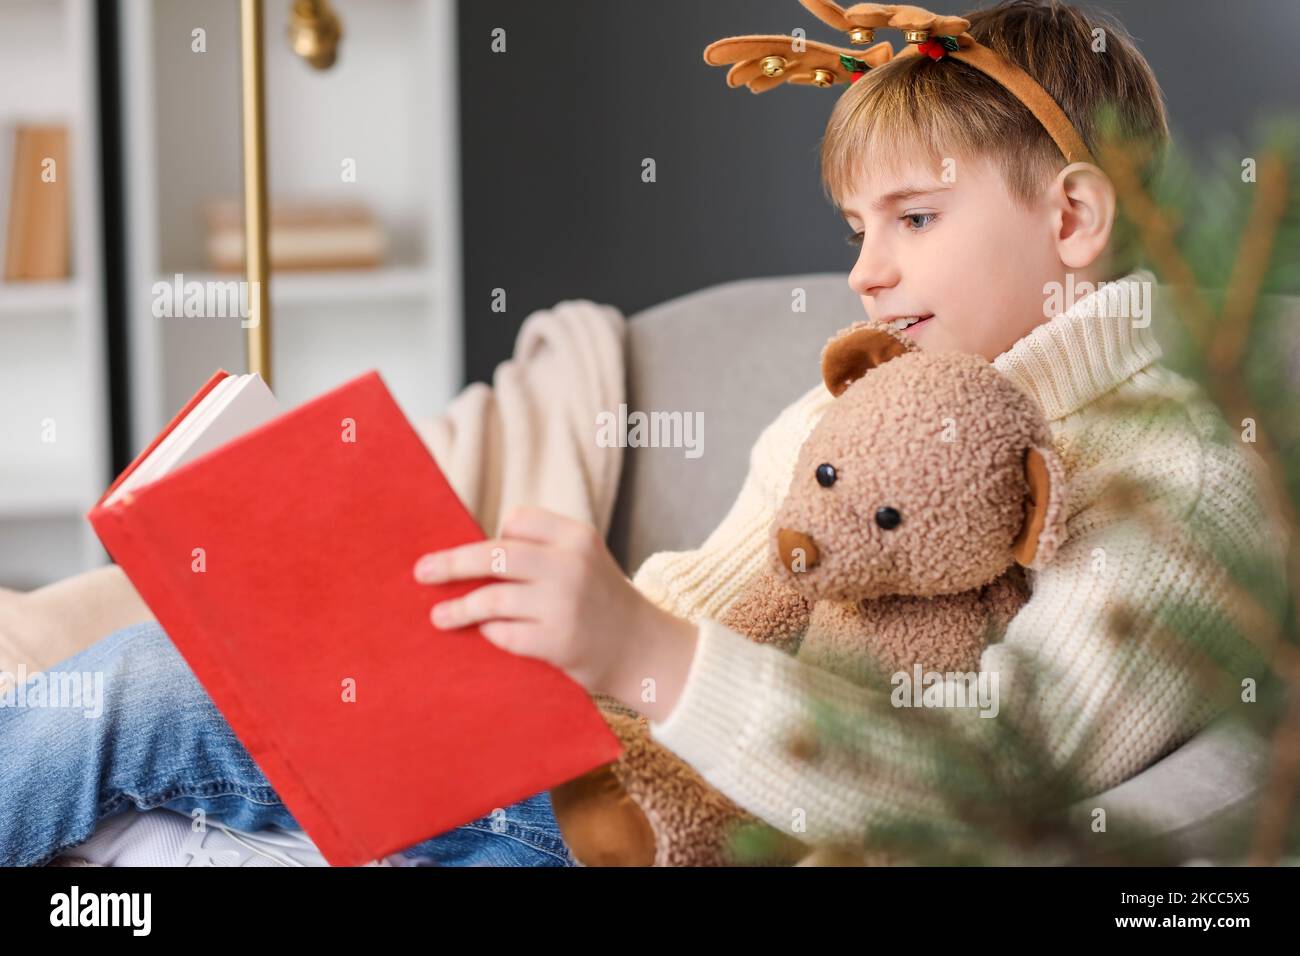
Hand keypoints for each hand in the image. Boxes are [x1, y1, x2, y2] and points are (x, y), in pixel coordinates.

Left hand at [412, 506, 697, 721]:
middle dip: (451, 563)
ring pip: (492, 598)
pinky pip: (504, 634)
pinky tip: (485, 635)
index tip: (481, 555)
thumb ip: (541, 551)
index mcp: (576, 537)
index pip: (517, 522)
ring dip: (458, 608)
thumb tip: (469, 554)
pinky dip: (489, 634)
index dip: (495, 537)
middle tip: (421, 573)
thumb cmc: (601, 602)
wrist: (644, 649)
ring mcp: (564, 604)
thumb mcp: (583, 560)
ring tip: (438, 617)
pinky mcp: (558, 641)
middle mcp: (570, 565)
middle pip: (494, 554)